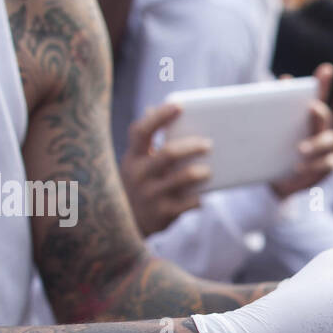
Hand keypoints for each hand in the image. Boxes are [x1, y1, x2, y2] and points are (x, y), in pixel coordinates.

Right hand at [121, 104, 212, 235]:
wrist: (124, 225)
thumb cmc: (138, 184)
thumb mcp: (135, 163)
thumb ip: (145, 142)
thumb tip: (152, 108)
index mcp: (133, 157)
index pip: (142, 131)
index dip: (159, 117)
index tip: (179, 106)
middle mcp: (139, 174)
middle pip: (168, 153)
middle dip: (191, 146)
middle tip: (208, 144)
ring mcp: (150, 195)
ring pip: (181, 179)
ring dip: (199, 172)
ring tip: (209, 171)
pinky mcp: (163, 214)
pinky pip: (188, 203)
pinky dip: (199, 198)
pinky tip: (204, 195)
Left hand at [270, 64, 332, 199]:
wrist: (274, 183)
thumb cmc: (272, 151)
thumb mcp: (267, 130)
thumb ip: (267, 111)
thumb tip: (261, 92)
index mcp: (307, 118)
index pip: (318, 96)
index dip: (323, 82)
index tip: (326, 68)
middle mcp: (320, 130)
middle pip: (325, 116)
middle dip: (320, 111)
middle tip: (312, 108)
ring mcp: (326, 149)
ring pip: (331, 141)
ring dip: (316, 144)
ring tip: (300, 150)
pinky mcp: (326, 167)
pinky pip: (327, 165)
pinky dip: (314, 166)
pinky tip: (299, 168)